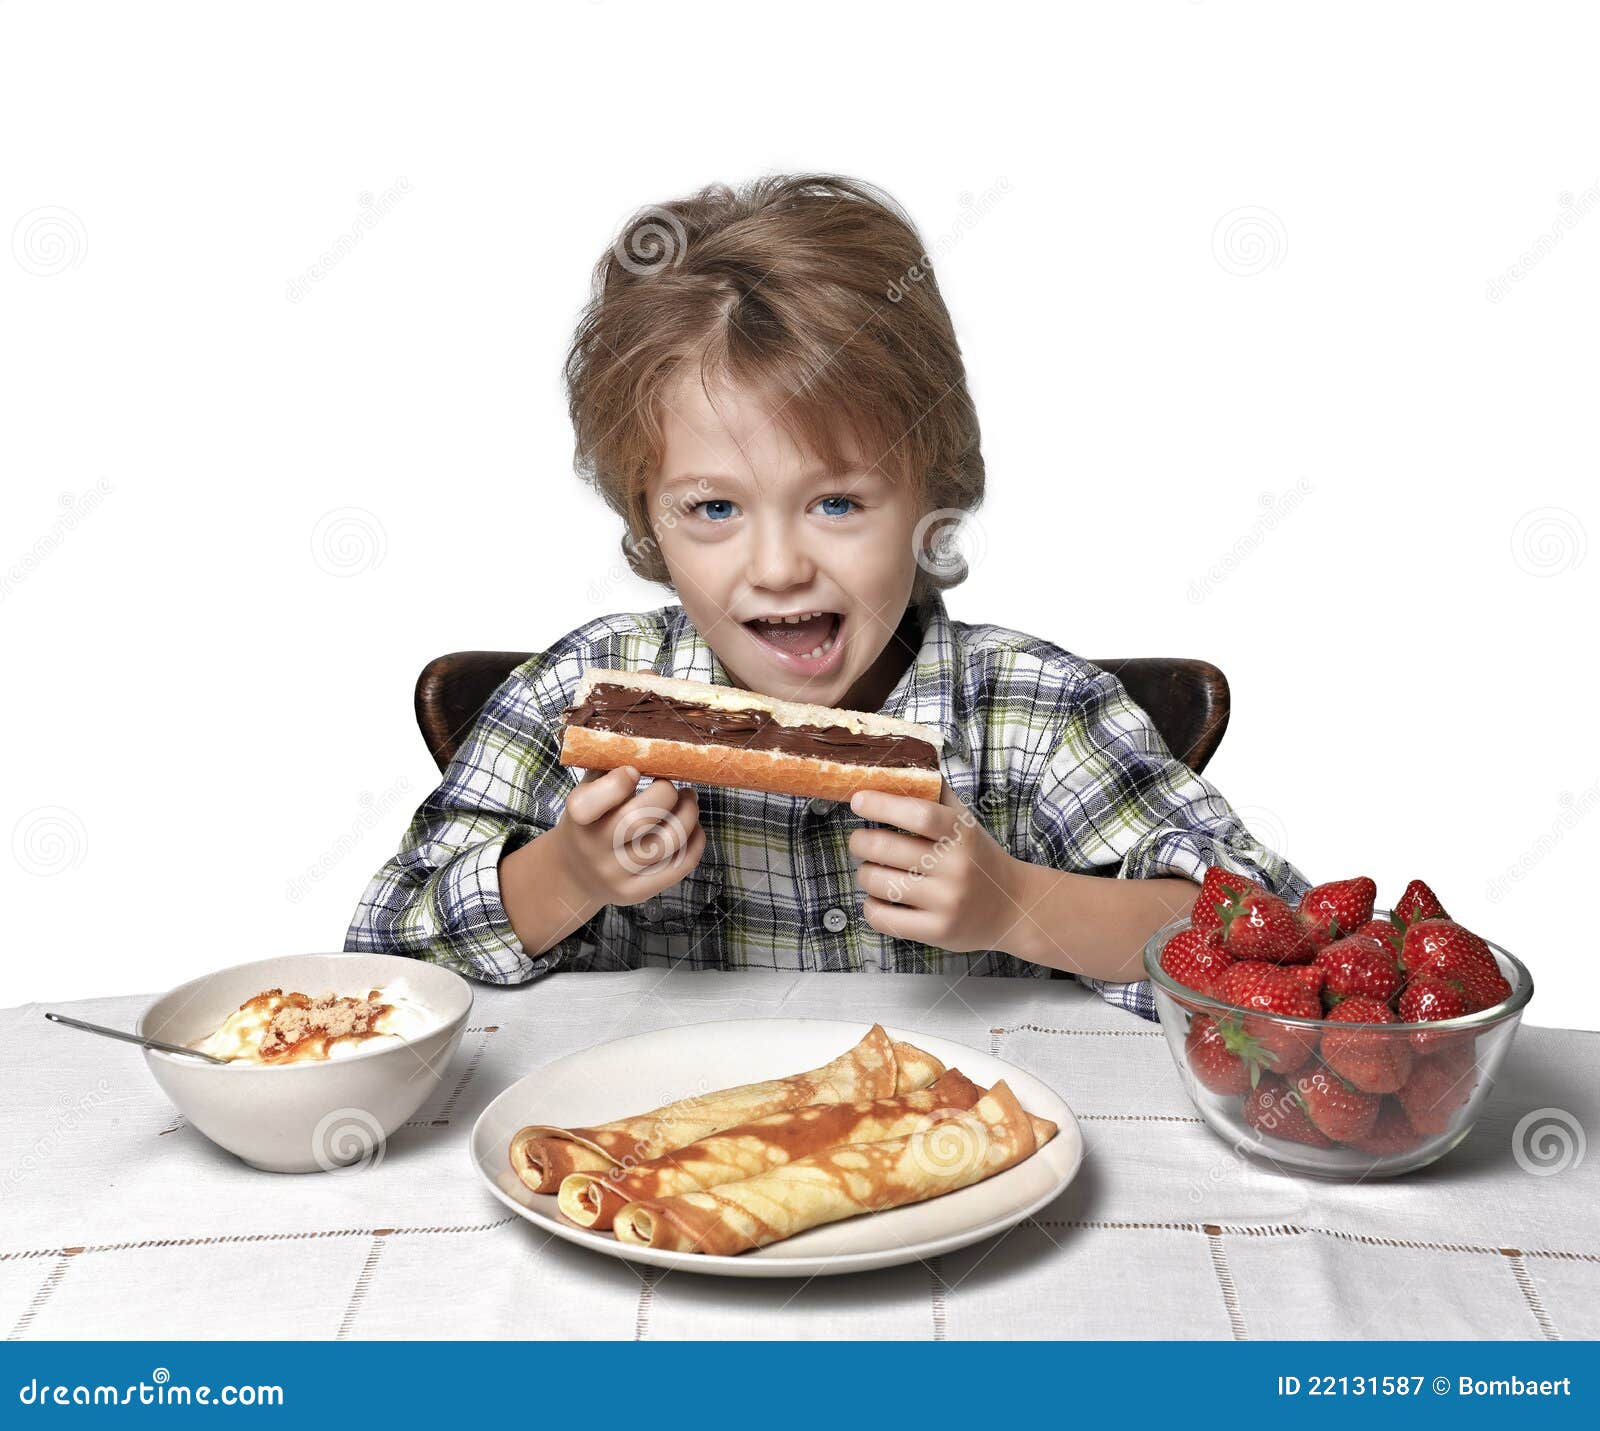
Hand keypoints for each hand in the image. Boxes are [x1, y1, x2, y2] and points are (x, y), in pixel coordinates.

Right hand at [552, 765, 705, 912]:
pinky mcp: (637, 892)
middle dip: (667, 793)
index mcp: (577, 819)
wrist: (575, 872)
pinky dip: (695, 841)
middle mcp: (594, 850)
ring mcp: (616, 875)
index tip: (635, 770)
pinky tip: (693, 826)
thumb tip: (650, 745)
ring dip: (689, 814)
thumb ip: (610, 768)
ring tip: (689, 800)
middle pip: (639, 819)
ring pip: (667, 842)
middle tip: (673, 785)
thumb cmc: (589, 819)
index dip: (619, 781)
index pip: (592, 802)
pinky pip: (679, 866)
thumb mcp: (586, 791)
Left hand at [847, 780, 1025, 952]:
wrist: (1013, 907)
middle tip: (859, 841)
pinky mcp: (937, 932)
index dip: (882, 805)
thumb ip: (935, 793)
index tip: (858, 800)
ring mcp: (947, 902)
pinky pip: (882, 918)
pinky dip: (870, 906)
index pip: (919, 814)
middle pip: (886, 848)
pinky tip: (879, 899)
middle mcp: (956, 868)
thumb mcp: (965, 821)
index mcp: (962, 834)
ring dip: (864, 874)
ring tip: (872, 870)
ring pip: (878, 883)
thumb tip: (897, 764)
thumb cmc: (977, 857)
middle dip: (860, 842)